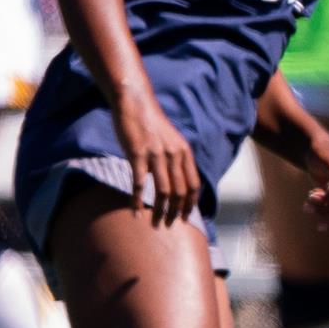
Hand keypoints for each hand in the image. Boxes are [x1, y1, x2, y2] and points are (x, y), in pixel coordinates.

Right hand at [113, 87, 198, 226]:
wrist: (135, 103)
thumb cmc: (151, 124)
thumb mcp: (172, 140)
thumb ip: (177, 159)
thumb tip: (177, 181)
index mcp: (184, 153)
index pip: (194, 185)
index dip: (190, 204)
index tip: (185, 217)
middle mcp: (174, 155)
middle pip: (180, 192)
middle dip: (175, 212)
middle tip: (168, 225)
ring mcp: (156, 155)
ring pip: (163, 191)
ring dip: (159, 211)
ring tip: (154, 223)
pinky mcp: (137, 154)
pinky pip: (139, 183)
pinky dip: (136, 200)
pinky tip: (135, 211)